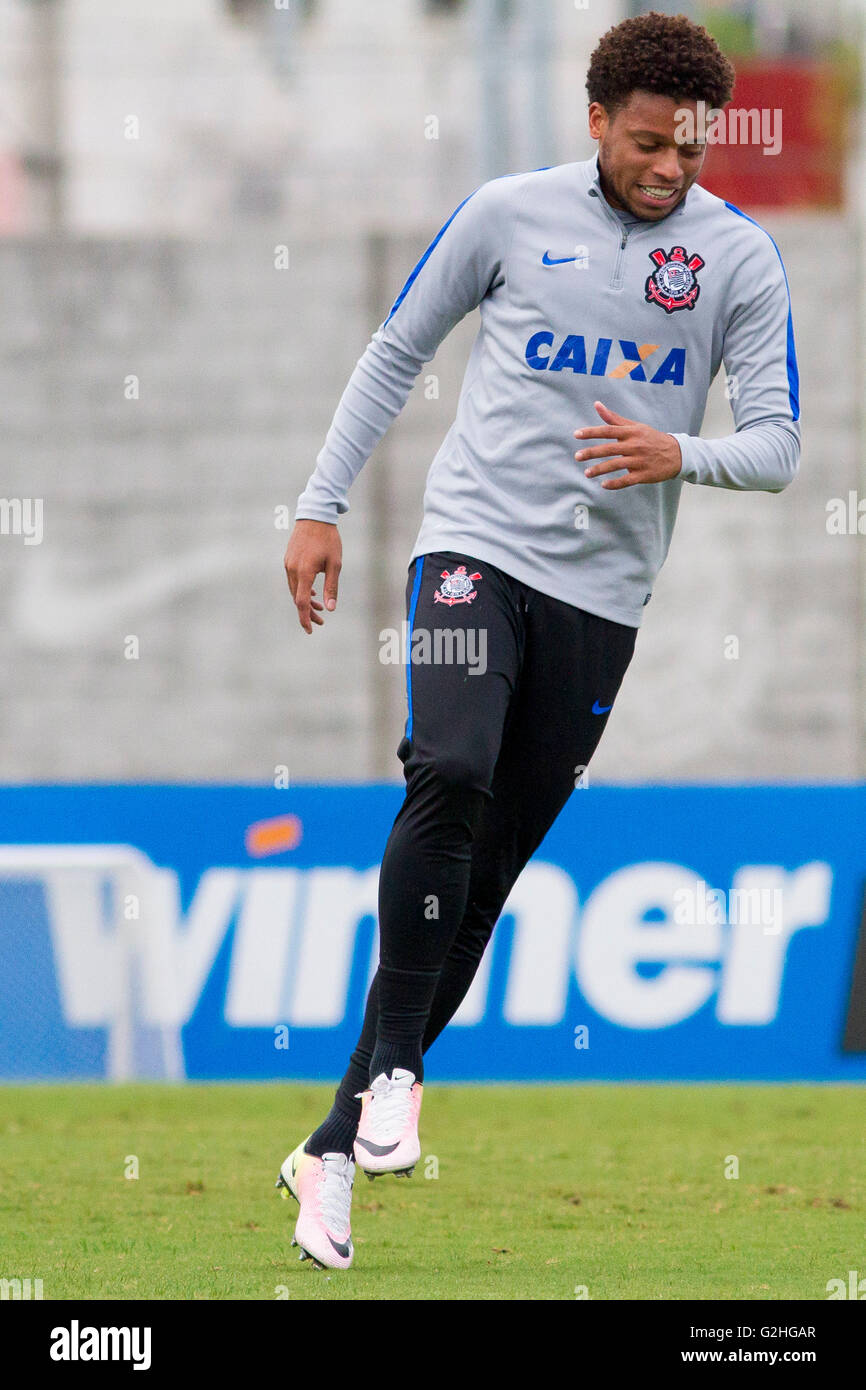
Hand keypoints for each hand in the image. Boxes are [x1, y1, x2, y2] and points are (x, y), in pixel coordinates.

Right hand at [284, 519, 341, 633]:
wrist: (315, 516)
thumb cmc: (328, 540)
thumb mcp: (335, 564)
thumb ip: (332, 587)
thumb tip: (330, 608)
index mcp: (304, 572)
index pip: (302, 602)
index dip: (305, 618)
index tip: (310, 630)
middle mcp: (292, 569)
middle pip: (297, 598)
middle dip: (308, 612)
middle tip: (320, 622)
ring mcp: (288, 564)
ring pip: (294, 589)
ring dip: (305, 600)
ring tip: (320, 607)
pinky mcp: (288, 559)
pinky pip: (293, 580)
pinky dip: (302, 589)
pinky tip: (313, 591)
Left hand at [574, 400, 681, 489]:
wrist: (676, 453)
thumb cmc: (651, 438)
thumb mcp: (635, 426)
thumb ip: (614, 418)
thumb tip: (596, 405)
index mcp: (632, 432)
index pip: (608, 430)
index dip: (592, 432)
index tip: (577, 434)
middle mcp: (635, 445)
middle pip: (609, 449)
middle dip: (592, 452)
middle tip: (577, 456)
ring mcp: (640, 460)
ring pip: (616, 465)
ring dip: (600, 470)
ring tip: (587, 473)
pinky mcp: (644, 474)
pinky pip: (627, 480)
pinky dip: (615, 483)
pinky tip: (604, 485)